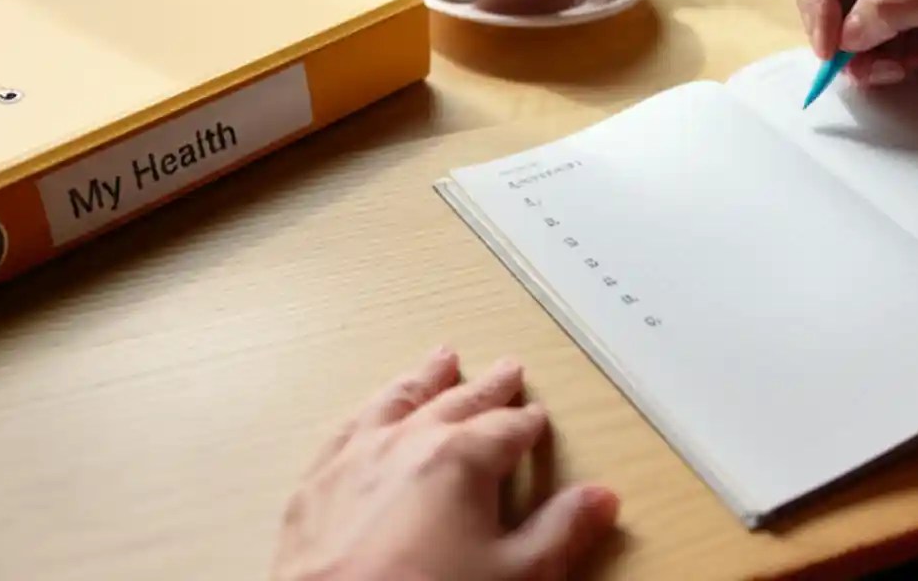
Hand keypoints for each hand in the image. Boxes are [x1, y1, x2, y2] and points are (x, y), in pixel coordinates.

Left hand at [271, 347, 619, 580]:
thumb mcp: (515, 576)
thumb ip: (559, 531)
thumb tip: (601, 497)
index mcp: (461, 458)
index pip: (509, 429)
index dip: (528, 423)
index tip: (537, 417)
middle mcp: (407, 442)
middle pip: (457, 402)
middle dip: (487, 387)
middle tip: (506, 368)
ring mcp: (356, 458)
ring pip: (397, 401)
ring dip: (424, 379)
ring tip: (440, 360)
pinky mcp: (316, 485)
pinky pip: (347, 429)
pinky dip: (367, 412)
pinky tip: (369, 412)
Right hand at [795, 0, 917, 103]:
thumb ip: (891, 6)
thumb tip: (845, 35)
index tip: (831, 39)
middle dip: (832, 31)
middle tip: (849, 59)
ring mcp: (886, 4)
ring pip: (835, 32)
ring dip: (853, 56)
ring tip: (891, 66)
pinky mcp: (893, 38)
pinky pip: (856, 57)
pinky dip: (870, 70)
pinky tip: (904, 70)